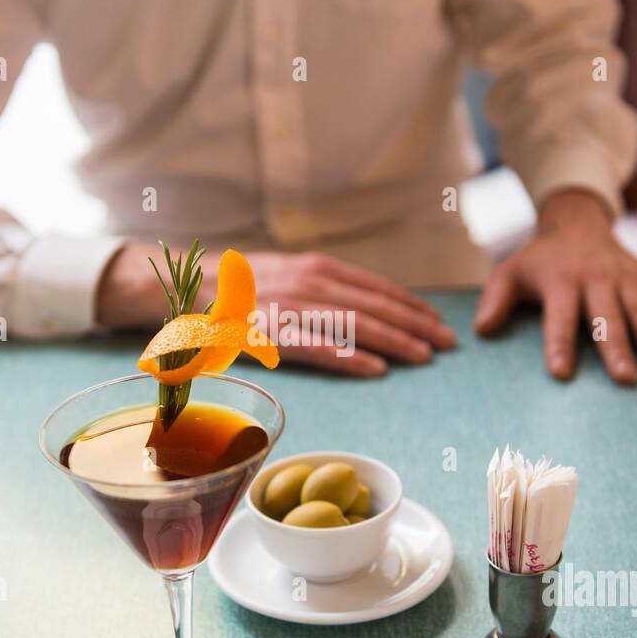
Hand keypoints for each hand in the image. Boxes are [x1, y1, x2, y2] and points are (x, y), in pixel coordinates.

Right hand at [96, 244, 453, 375]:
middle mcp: (309, 283)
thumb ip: (326, 290)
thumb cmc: (242, 290)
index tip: (437, 321)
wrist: (189, 291)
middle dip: (415, 324)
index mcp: (316, 268)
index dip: (411, 304)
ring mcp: (292, 308)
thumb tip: (370, 309)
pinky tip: (378, 369)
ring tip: (425, 357)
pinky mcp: (272, 334)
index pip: (376, 286)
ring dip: (395, 341)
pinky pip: (319, 347)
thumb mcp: (289, 277)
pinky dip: (351, 358)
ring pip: (356, 324)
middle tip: (447, 343)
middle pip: (375, 305)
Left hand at [474, 190, 636, 383]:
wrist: (577, 223)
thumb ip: (495, 300)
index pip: (559, 316)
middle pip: (606, 316)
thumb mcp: (510, 272)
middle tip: (623, 378)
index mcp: (561, 280)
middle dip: (615, 346)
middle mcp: (596, 278)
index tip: (561, 372)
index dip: (558, 343)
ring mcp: (624, 278)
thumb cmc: (539, 260)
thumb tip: (480, 329)